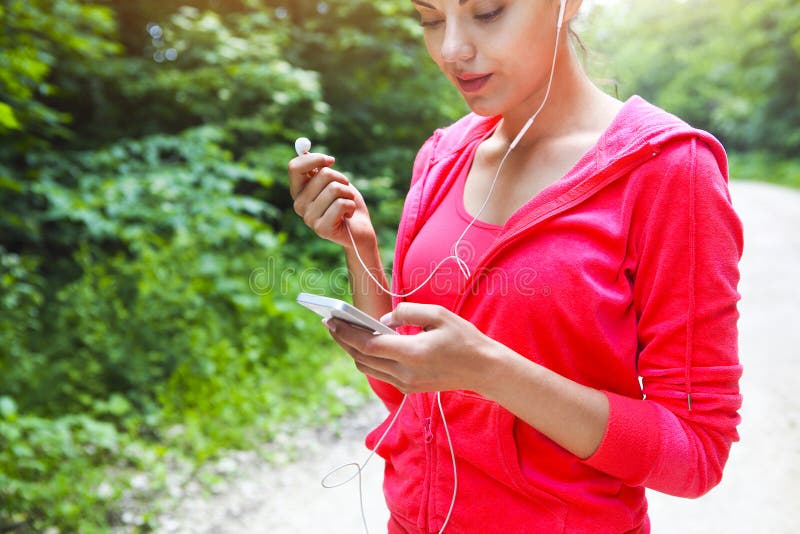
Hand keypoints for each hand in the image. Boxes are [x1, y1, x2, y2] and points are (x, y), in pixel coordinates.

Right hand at [287, 152, 376, 248]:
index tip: (331, 160)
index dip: (314, 159)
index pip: (295, 167)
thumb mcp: (333, 182)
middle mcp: (299, 205)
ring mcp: (308, 218)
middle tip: (345, 190)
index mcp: (298, 192)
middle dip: (342, 179)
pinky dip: (351, 206)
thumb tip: (304, 150)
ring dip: (349, 194)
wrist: (359, 231)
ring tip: (347, 205)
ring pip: (335, 189)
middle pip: (322, 175)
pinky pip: (342, 204)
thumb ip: (318, 168)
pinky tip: (348, 216)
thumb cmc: (346, 203)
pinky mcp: (321, 229)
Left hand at [324, 302, 500, 393]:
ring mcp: (406, 384)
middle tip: (330, 323)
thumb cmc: (464, 338)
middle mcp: (405, 373)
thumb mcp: (438, 314)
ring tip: (343, 332)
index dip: (347, 333)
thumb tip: (383, 319)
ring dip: (353, 351)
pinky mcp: (408, 388)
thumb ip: (406, 312)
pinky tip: (364, 344)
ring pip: (368, 368)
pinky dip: (368, 358)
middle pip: (362, 358)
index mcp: (412, 354)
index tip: (332, 320)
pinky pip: (379, 372)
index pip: (368, 344)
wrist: (484, 370)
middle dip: (343, 340)